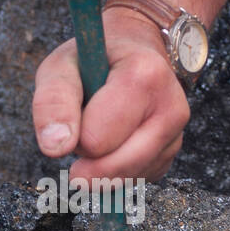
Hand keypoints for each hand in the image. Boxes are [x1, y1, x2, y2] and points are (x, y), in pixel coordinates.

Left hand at [33, 7, 190, 183]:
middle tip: (85, 123)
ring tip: (101, 127)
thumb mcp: (61, 66)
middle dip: (88, 154)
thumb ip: (52, 102)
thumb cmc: (94, 59)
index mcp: (144, 76)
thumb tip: (56, 147)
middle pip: (115, 166)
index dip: (75, 131)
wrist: (134, 51)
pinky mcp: (173, 154)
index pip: (96, 139)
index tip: (78, 107)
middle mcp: (171, 108)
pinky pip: (135, 180)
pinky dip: (117, 168)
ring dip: (101, 164)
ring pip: (125, 178)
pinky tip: (116, 139)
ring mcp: (177, 134)